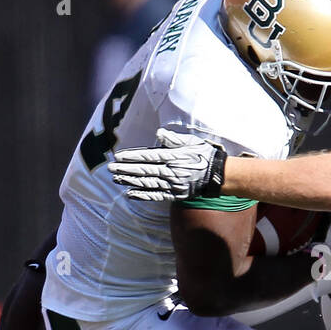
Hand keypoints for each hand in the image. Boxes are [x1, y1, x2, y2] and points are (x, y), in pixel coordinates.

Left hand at [108, 129, 226, 201]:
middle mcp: (171, 172)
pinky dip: (142, 195)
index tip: (118, 157)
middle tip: (111, 168)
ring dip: (130, 181)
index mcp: (173, 157)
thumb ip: (174, 139)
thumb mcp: (192, 142)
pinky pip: (156, 196)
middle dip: (125, 169)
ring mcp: (173, 185)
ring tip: (116, 178)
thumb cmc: (205, 155)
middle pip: (143, 171)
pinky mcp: (176, 195)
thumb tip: (159, 133)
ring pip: (147, 183)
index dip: (132, 157)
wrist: (219, 175)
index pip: (148, 157)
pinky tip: (130, 193)